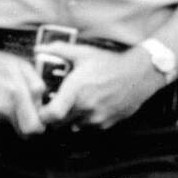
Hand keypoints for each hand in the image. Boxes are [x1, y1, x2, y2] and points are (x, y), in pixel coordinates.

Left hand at [36, 43, 162, 129]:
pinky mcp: (106, 124)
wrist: (139, 74)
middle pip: (58, 124)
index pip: (50, 116)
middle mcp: (85, 108)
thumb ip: (58, 50)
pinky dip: (86, 120)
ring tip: (76, 103)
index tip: (42, 107)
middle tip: (57, 103)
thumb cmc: (110, 63)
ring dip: (71, 119)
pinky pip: (89, 127)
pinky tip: (91, 106)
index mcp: (76, 91)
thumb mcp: (84, 52)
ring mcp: (96, 118)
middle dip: (55, 116)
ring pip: (73, 127)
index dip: (42, 114)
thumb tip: (38, 49)